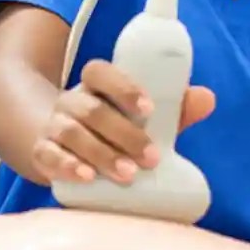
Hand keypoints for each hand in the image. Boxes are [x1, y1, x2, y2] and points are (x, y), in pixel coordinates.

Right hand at [31, 59, 215, 184]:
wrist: (62, 146)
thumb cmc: (112, 126)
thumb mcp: (140, 116)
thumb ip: (173, 109)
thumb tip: (207, 98)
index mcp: (94, 85)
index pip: (100, 72)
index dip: (123, 87)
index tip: (149, 108)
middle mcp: (71, 101)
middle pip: (90, 109)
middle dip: (123, 133)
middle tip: (151, 158)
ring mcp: (54, 126)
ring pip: (71, 133)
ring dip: (101, 153)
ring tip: (127, 174)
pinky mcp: (42, 152)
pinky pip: (49, 155)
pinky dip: (67, 165)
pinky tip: (87, 177)